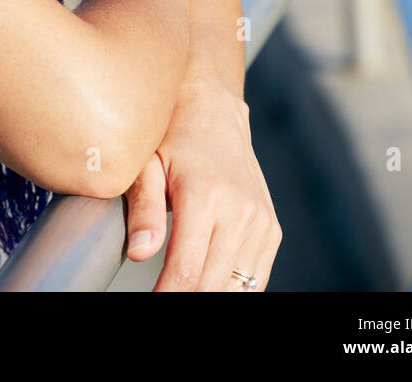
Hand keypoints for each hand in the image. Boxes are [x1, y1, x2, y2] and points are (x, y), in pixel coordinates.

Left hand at [123, 83, 281, 291]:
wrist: (213, 109)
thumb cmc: (173, 135)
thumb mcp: (148, 165)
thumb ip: (144, 209)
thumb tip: (140, 252)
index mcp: (206, 196)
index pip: (186, 272)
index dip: (166, 297)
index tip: (149, 301)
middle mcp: (240, 211)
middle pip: (212, 286)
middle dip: (183, 299)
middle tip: (162, 295)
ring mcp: (260, 221)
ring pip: (237, 289)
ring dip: (209, 296)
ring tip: (183, 290)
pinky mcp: (271, 228)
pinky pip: (256, 279)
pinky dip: (233, 290)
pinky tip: (209, 284)